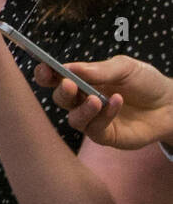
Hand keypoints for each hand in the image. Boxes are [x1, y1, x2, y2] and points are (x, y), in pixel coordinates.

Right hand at [33, 55, 172, 150]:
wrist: (170, 104)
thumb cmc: (145, 82)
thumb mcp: (125, 67)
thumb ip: (99, 69)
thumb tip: (70, 67)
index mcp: (82, 81)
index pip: (56, 78)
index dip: (46, 74)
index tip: (43, 69)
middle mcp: (83, 101)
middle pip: (60, 99)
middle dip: (61, 92)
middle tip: (69, 84)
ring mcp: (92, 119)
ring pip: (74, 118)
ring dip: (82, 109)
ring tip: (96, 99)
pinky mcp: (105, 136)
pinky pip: (94, 129)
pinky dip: (104, 116)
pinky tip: (116, 103)